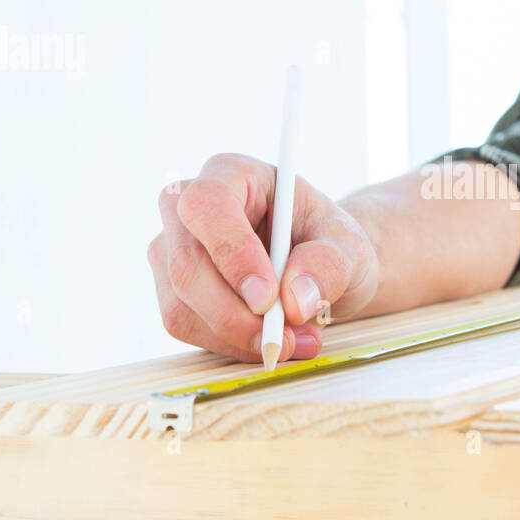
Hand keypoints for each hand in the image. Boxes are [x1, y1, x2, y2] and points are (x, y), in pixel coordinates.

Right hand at [146, 153, 379, 362]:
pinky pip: (188, 328)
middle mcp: (188, 207)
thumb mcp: (348, 245)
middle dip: (236, 315)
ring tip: (297, 341)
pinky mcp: (171, 290)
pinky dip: (232, 346)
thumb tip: (295, 299)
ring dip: (239, 337)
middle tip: (287, 338)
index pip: (208, 205)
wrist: (319, 266)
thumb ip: (328, 264)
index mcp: (232, 173)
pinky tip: (274, 342)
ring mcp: (171, 250)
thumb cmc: (329, 242)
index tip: (267, 298)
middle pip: (187, 266)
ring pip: (182, 306)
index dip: (231, 253)